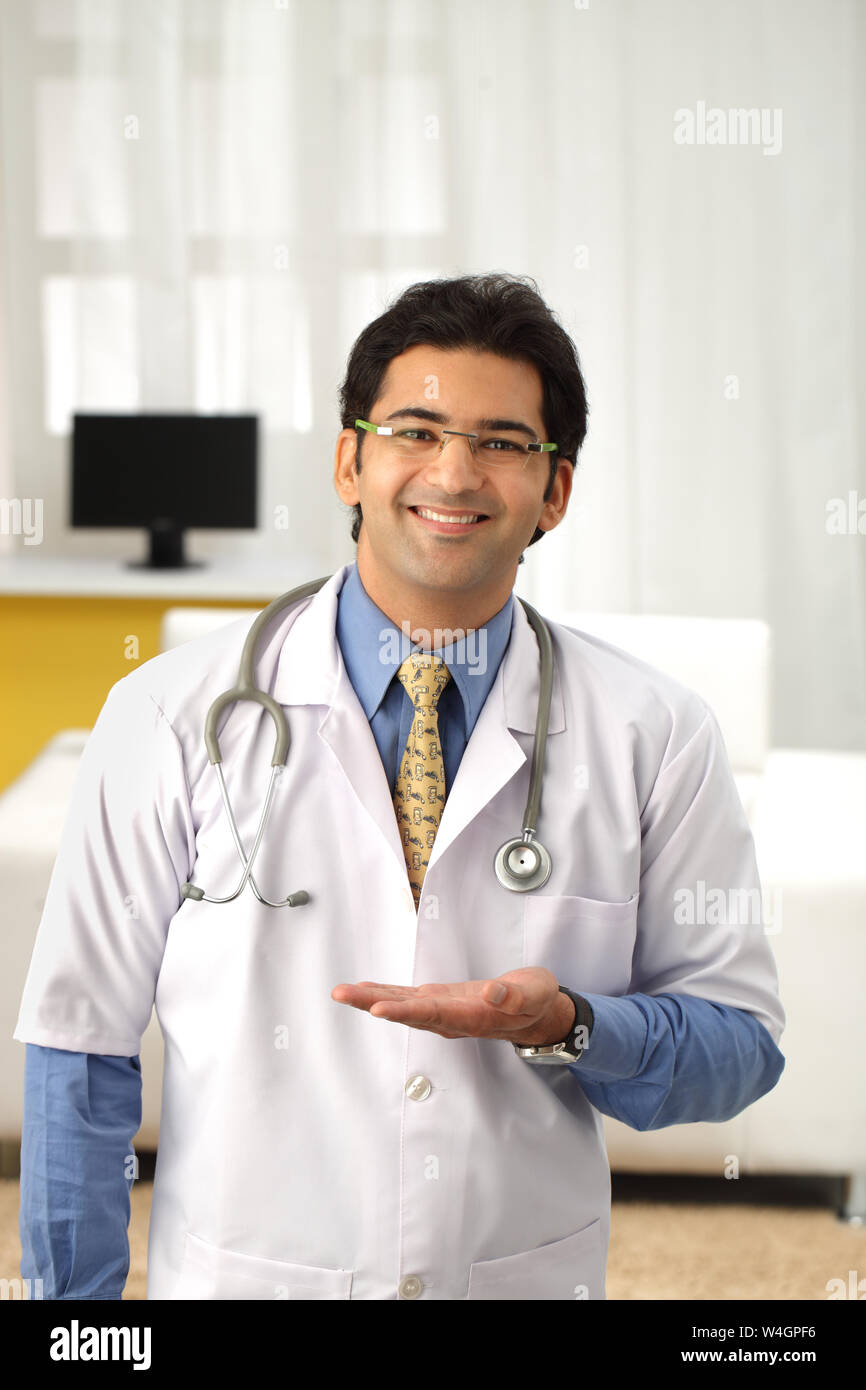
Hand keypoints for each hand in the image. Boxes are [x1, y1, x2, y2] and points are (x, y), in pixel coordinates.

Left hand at [331, 967, 575, 1046]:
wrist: (537, 1013)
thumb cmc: (536, 1001)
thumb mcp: (535, 994)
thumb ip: (514, 996)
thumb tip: (492, 993)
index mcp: (472, 1016)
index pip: (432, 1013)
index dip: (404, 1011)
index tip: (377, 1009)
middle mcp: (451, 1017)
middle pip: (406, 1012)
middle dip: (372, 1003)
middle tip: (342, 994)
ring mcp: (443, 1011)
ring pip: (402, 1006)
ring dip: (370, 999)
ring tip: (342, 991)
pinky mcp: (441, 1001)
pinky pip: (407, 999)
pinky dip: (384, 994)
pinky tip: (365, 991)